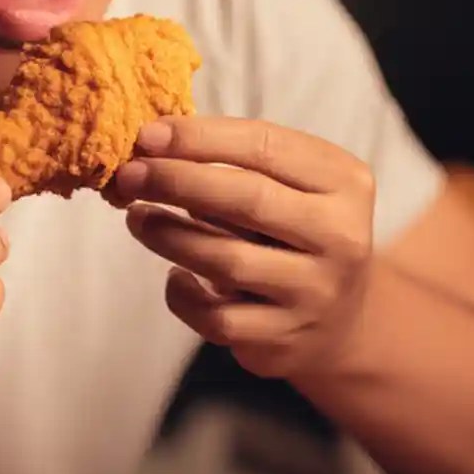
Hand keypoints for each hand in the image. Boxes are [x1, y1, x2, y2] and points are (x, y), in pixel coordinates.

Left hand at [112, 117, 374, 378]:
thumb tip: (151, 148)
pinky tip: (175, 276)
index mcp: (344, 183)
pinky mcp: (285, 338)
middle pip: (249, 199)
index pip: (266, 146)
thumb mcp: (285, 190)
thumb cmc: (292, 236)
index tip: (147, 135)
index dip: (200, 138)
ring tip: (137, 217)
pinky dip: (183, 295)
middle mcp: (341, 236)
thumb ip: (232, 167)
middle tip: (130, 175)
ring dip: (168, 235)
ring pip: (227, 260)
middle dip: (177, 181)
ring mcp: (315, 292)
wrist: (339, 322)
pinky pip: (216, 317)